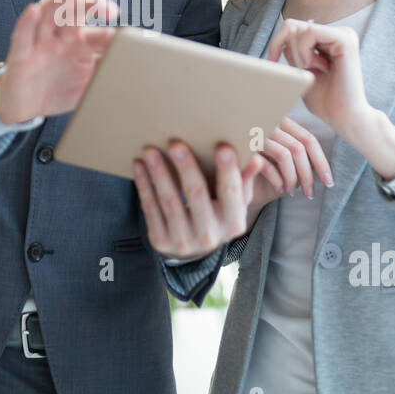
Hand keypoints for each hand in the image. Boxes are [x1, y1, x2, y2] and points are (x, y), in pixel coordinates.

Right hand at [0, 0, 118, 123]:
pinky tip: (33, 11)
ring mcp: (40, 43)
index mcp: (79, 41)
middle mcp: (61, 37)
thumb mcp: (87, 82)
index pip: (95, 22)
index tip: (118, 18)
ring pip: (49, 16)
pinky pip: (23, 36)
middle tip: (104, 7)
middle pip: (74, 12)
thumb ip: (107, 70)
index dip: (106, 15)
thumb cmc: (58, 89)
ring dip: (60, 2)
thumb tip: (132, 64)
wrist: (26, 107)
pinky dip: (27, 23)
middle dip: (89, 5)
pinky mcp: (20, 55)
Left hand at [132, 140, 266, 260]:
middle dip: (185, 166)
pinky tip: (139, 166)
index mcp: (233, 223)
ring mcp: (184, 241)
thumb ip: (243, 181)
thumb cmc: (217, 216)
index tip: (222, 146)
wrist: (193, 250)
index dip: (227, 170)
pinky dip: (144, 185)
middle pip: (197, 194)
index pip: (231, 192)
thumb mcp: (234, 204)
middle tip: (175, 143)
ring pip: (169, 201)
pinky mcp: (161, 241)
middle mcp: (210, 235)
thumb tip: (254, 158)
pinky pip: (150, 208)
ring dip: (158, 173)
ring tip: (150, 150)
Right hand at [252, 116, 333, 207]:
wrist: (229, 174)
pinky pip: (267, 164)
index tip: (329, 181)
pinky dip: (277, 179)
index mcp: (281, 122)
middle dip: (308, 174)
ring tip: (292, 192)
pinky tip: (279, 189)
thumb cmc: (260, 169)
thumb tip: (324, 170)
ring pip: (285, 155)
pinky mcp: (243, 147)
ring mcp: (255, 132)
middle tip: (310, 193)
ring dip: (292, 178)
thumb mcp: (282, 160)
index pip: (309, 140)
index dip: (322, 162)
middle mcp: (269, 122)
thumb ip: (299, 158)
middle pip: (299, 148)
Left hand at [268, 19, 371, 141]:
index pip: (293, 27)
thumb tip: (281, 37)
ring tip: (312, 70)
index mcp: (327, 40)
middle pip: (293, 25)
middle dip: (287, 49)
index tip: (272, 61)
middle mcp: (337, 33)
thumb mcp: (300, 71)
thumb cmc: (324, 100)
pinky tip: (315, 66)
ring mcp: (343, 34)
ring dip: (297, 54)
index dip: (277, 42)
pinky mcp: (345, 39)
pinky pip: (310, 32)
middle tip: (300, 70)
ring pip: (300, 29)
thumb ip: (293, 52)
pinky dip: (304, 51)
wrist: (343, 117)